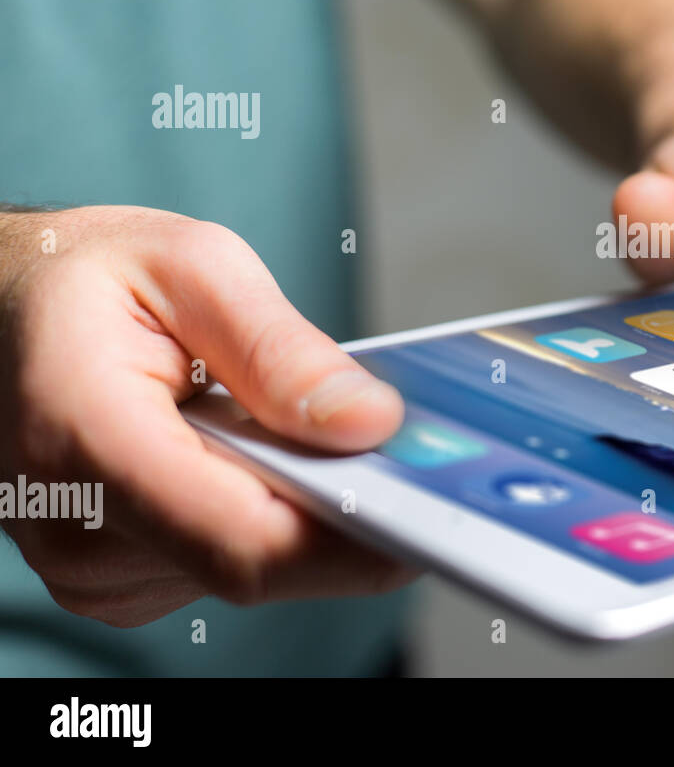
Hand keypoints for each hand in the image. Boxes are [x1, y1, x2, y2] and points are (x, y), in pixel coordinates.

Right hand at [0, 207, 412, 626]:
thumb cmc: (74, 278)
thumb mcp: (190, 266)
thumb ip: (281, 351)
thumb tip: (371, 423)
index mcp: (85, 440)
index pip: (245, 540)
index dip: (355, 536)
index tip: (434, 507)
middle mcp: (80, 529)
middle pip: (261, 559)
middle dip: (345, 507)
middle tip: (406, 449)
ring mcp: (94, 565)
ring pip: (252, 565)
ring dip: (302, 504)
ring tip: (296, 427)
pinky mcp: (119, 574)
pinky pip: (227, 558)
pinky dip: (267, 509)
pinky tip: (255, 452)